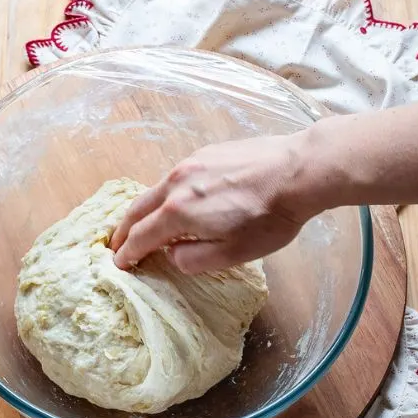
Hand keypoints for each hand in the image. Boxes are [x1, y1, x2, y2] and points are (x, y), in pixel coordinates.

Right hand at [109, 135, 309, 272]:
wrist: (301, 170)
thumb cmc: (269, 218)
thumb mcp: (231, 255)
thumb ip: (192, 260)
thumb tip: (172, 254)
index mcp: (178, 212)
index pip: (140, 237)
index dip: (126, 255)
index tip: (119, 265)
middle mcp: (177, 182)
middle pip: (137, 209)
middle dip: (122, 230)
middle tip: (116, 246)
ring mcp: (191, 162)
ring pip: (154, 190)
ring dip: (142, 211)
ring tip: (141, 225)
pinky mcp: (208, 152)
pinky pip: (174, 177)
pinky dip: (164, 194)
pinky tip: (175, 203)